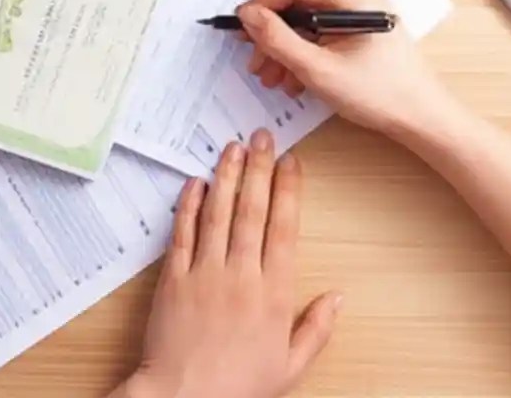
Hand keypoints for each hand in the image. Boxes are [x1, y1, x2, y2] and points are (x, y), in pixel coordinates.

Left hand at [114, 130, 340, 397]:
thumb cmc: (238, 387)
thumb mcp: (291, 365)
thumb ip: (316, 329)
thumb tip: (337, 298)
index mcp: (274, 292)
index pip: (285, 228)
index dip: (289, 190)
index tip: (292, 162)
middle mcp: (242, 274)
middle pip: (253, 210)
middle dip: (259, 168)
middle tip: (263, 137)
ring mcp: (205, 274)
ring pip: (218, 213)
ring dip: (226, 176)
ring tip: (233, 148)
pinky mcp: (173, 280)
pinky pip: (182, 234)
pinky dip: (189, 206)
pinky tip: (195, 183)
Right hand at [236, 0, 453, 136]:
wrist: (421, 118)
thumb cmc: (379, 94)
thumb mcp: (319, 69)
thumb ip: (280, 40)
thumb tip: (248, 15)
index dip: (263, 4)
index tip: (242, 29)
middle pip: (300, 4)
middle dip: (273, 35)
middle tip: (255, 63)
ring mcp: (362, 16)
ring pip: (309, 23)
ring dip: (286, 50)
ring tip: (272, 79)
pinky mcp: (362, 34)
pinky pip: (324, 36)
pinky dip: (305, 55)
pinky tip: (294, 81)